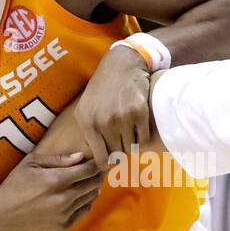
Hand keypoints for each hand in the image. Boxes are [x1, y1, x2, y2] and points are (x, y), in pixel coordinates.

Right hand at [0, 151, 103, 230]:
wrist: (2, 214)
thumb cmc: (15, 184)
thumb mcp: (31, 163)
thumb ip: (58, 159)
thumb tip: (81, 157)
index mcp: (55, 180)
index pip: (89, 169)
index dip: (96, 162)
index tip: (97, 159)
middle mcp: (63, 199)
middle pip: (93, 183)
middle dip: (96, 174)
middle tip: (95, 168)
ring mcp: (64, 214)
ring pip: (91, 197)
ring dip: (92, 187)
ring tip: (86, 180)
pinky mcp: (64, 226)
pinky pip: (85, 211)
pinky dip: (86, 202)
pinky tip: (79, 195)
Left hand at [75, 45, 151, 168]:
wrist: (121, 65)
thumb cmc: (101, 89)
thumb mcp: (85, 109)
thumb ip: (88, 134)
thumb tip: (98, 160)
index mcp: (88, 123)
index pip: (100, 159)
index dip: (107, 164)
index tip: (111, 162)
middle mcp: (104, 122)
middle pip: (118, 155)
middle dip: (120, 152)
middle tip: (122, 144)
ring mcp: (122, 118)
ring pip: (131, 148)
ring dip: (132, 144)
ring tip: (129, 133)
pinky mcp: (139, 112)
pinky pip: (144, 139)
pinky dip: (143, 137)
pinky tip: (138, 127)